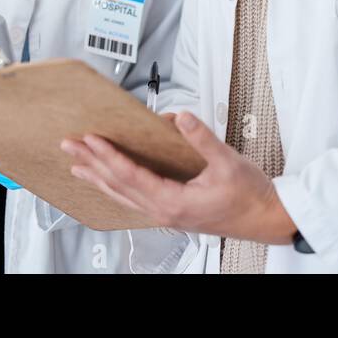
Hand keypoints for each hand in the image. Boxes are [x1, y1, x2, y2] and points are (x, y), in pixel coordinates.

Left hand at [61, 112, 296, 243]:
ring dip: (98, 179)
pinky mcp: (172, 213)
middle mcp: (165, 212)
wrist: (267, 219)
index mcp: (174, 202)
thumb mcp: (228, 163)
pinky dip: (116, 188)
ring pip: (122, 197)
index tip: (91, 141)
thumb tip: (181, 118)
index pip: (131, 176)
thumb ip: (203, 139)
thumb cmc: (250, 197)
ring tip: (78, 167)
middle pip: (118, 187)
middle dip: (92, 165)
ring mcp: (166, 216)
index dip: (108, 157)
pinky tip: (110, 183)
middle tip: (70, 147)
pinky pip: (134, 201)